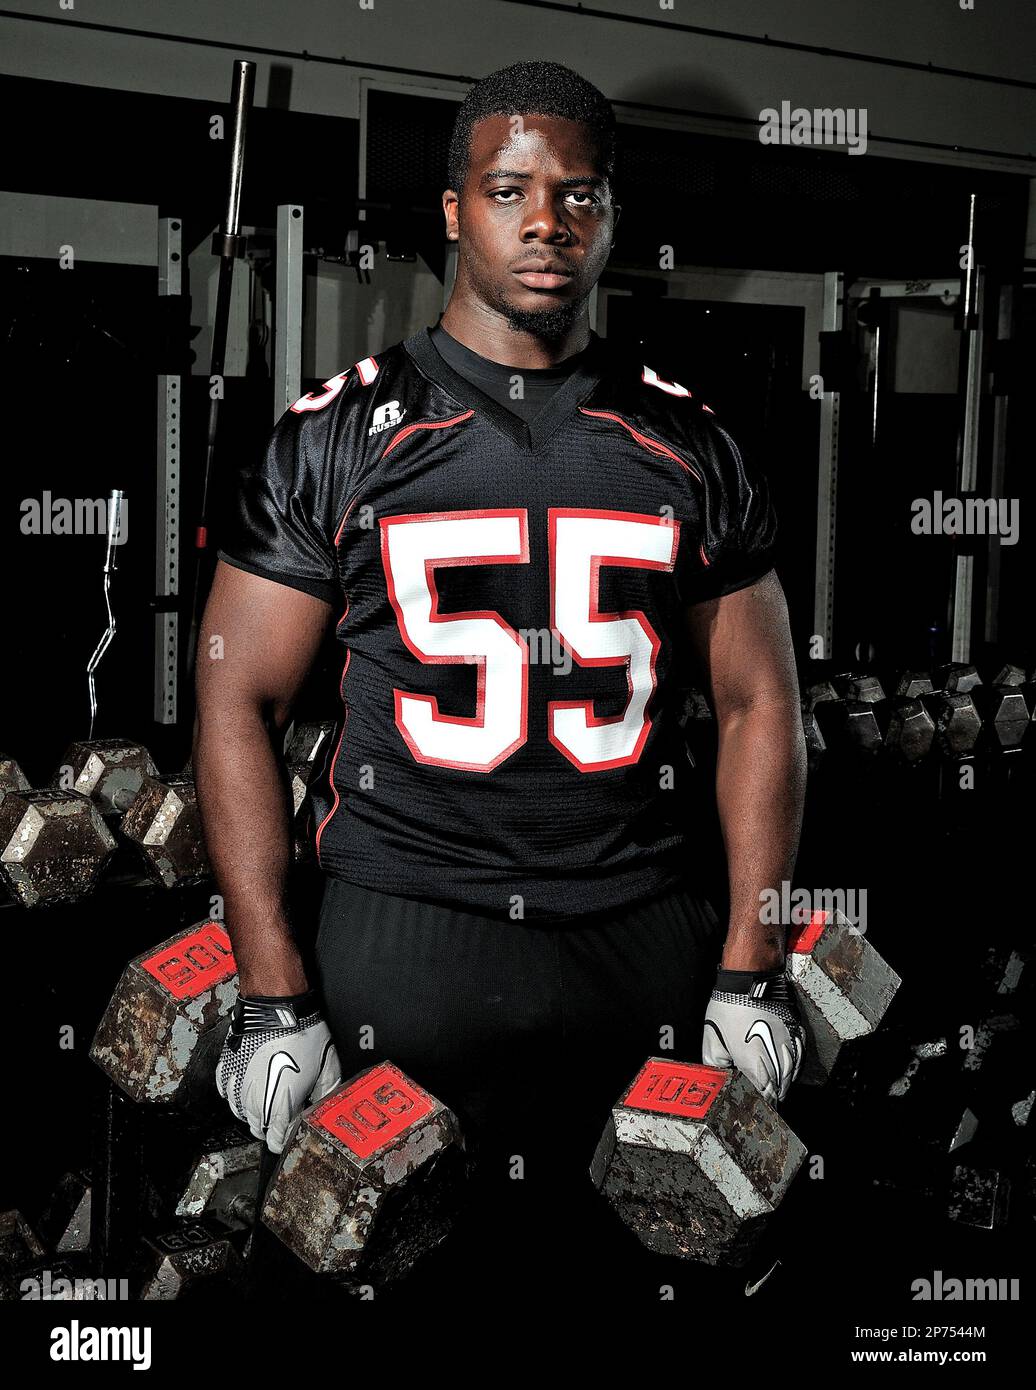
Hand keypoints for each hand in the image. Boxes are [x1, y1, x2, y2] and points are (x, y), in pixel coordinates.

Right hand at [216, 989, 341, 1151]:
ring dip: (251, 1113)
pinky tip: (243, 1089)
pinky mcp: (228, 1067)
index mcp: (281, 1106)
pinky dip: (234, 1094)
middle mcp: (255, 1100)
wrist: (277, 1008)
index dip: (284, 1140)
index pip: (277, 1137)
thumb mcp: (327, 1066)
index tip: (287, 1137)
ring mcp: (239, 1084)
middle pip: (257, 1127)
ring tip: (263, 1108)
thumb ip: (324, 1092)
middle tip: (278, 1122)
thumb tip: (323, 1104)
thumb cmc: (302, 1034)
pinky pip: (226, 1091)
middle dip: (268, 1128)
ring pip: (240, 1112)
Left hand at [702, 968, 804, 1102]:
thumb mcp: (711, 1039)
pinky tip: (789, 1069)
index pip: (764, 1094)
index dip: (761, 1100)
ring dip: (784, 1082)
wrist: (749, 979)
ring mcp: (788, 1045)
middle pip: (779, 1087)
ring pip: (791, 1075)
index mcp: (753, 1064)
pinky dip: (794, 1066)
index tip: (758, 1101)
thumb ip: (716, 1065)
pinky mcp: (795, 1033)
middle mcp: (774, 1058)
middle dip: (773, 1094)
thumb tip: (720, 1077)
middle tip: (768, 1098)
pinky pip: (799, 1057)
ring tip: (778, 1088)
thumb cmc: (730, 1006)